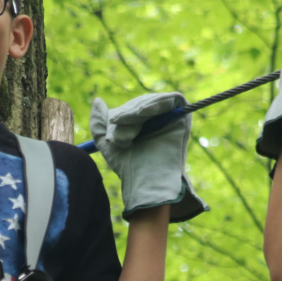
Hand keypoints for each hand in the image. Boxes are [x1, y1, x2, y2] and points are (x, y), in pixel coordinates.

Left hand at [89, 92, 207, 221]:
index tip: (111, 123)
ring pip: (154, 101)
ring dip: (137, 110)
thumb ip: (99, 123)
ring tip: (129, 130)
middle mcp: (159, 122)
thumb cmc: (128, 167)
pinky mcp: (183, 118)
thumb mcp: (106, 144)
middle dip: (128, 113)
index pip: (132, 107)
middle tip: (117, 125)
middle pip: (142, 102)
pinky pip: (173, 99)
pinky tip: (143, 112)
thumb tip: (97, 101)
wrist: (145, 181)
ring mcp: (172, 120)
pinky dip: (157, 102)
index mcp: (142, 126)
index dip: (122, 112)